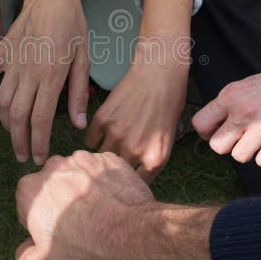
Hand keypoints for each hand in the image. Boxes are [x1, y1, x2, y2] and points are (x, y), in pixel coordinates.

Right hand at [0, 0, 89, 164]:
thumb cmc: (73, 26)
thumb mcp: (84, 59)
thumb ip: (79, 93)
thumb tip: (77, 123)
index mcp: (51, 77)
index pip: (40, 120)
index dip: (37, 143)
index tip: (38, 158)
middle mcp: (28, 74)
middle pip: (18, 118)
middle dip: (19, 142)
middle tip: (23, 156)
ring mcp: (11, 64)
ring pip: (1, 103)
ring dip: (5, 125)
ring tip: (13, 137)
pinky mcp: (0, 53)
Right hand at [16, 151, 224, 259]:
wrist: (132, 238)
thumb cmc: (85, 252)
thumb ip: (25, 254)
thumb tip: (26, 247)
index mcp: (30, 190)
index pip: (28, 204)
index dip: (40, 221)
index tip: (56, 235)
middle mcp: (54, 167)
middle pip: (53, 185)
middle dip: (60, 200)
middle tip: (80, 226)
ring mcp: (84, 159)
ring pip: (79, 175)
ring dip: (84, 190)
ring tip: (101, 216)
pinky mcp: (111, 159)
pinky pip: (103, 172)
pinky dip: (107, 184)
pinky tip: (115, 204)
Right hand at [88, 60, 187, 181]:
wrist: (158, 74)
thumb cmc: (169, 103)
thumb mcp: (167, 138)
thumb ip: (150, 159)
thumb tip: (132, 174)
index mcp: (155, 159)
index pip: (137, 184)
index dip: (131, 180)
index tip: (127, 177)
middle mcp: (135, 150)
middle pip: (116, 173)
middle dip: (115, 169)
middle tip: (115, 161)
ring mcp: (116, 135)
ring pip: (100, 158)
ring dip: (103, 154)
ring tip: (109, 144)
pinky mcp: (102, 119)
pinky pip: (91, 140)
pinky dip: (95, 138)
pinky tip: (104, 130)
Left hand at [192, 53, 260, 167]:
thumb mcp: (245, 86)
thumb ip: (227, 105)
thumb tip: (211, 128)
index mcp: (230, 96)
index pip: (200, 124)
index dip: (207, 132)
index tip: (218, 131)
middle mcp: (243, 111)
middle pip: (217, 146)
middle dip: (227, 145)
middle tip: (240, 137)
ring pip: (239, 156)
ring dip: (249, 151)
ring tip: (260, 137)